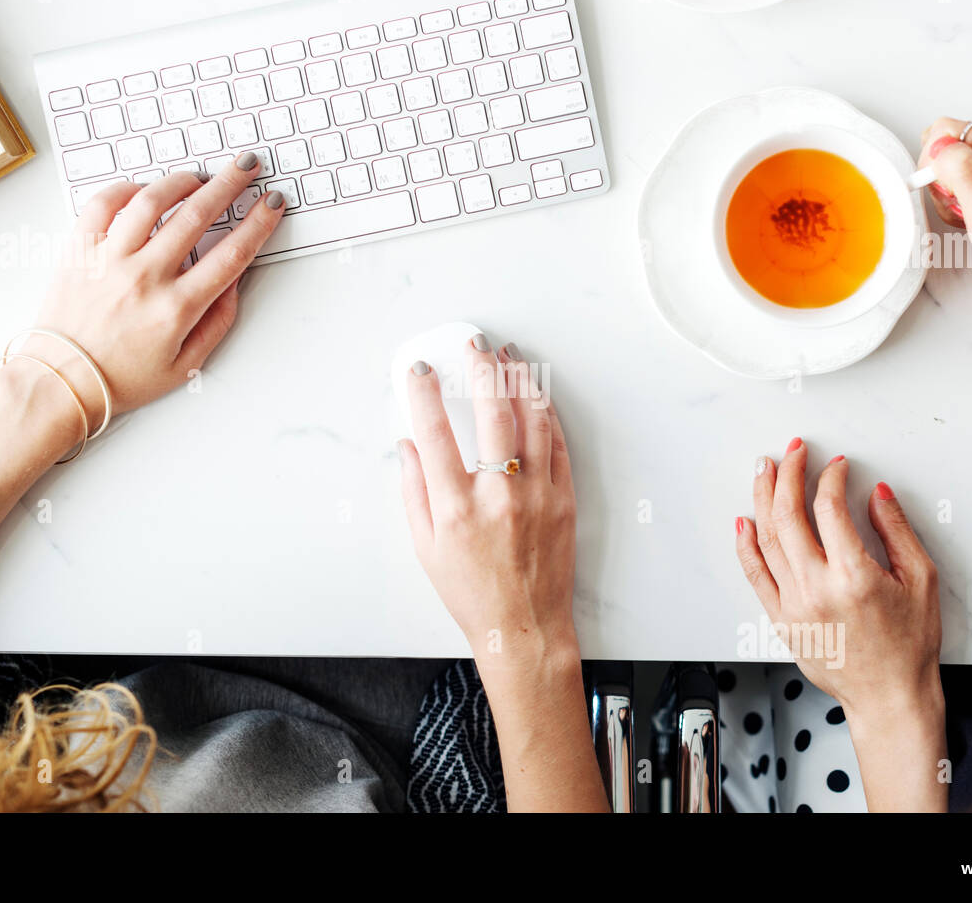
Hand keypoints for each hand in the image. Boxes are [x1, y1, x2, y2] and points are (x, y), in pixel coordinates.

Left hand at [19, 153, 284, 431]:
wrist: (61, 381)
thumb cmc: (122, 378)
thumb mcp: (185, 365)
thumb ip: (217, 322)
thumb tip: (233, 282)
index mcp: (176, 308)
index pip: (231, 254)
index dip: (258, 223)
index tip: (272, 204)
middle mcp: (144, 277)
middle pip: (197, 215)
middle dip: (229, 184)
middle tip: (246, 166)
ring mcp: (109, 260)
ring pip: (151, 200)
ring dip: (181, 181)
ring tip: (197, 177)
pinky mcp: (80, 250)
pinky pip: (103, 203)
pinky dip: (126, 189)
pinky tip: (144, 192)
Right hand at [398, 338, 604, 811]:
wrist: (523, 627)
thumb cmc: (471, 593)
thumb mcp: (426, 547)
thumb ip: (413, 492)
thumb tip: (407, 446)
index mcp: (456, 507)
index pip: (434, 432)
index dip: (424, 392)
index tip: (419, 369)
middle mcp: (498, 495)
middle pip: (492, 412)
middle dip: (481, 369)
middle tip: (474, 345)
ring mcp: (537, 495)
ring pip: (533, 419)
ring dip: (519, 380)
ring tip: (510, 357)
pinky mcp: (564, 500)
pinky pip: (557, 444)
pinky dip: (546, 414)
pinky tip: (536, 396)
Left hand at [733, 440, 941, 718]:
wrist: (889, 696)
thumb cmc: (908, 645)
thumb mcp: (921, 580)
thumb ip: (897, 531)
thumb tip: (876, 493)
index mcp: (854, 576)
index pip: (829, 509)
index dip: (830, 478)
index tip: (835, 465)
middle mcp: (817, 588)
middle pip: (788, 516)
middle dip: (788, 475)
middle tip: (792, 451)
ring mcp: (793, 605)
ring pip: (766, 539)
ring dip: (763, 498)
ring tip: (764, 471)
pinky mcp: (780, 619)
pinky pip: (754, 574)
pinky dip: (746, 545)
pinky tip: (744, 521)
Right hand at [918, 117, 971, 316]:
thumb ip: (962, 173)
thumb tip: (937, 146)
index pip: (950, 130)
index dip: (936, 160)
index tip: (948, 192)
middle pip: (946, 148)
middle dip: (941, 181)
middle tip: (962, 208)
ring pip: (947, 170)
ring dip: (947, 198)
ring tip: (970, 219)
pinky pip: (955, 187)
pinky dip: (953, 207)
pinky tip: (970, 222)